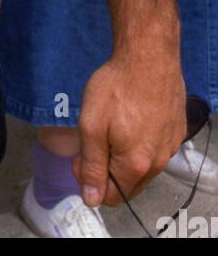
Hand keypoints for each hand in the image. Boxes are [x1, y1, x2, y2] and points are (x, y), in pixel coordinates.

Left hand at [73, 51, 186, 206]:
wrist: (149, 56)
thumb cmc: (116, 88)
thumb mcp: (92, 125)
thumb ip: (92, 166)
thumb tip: (91, 200)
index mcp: (135, 165)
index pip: (111, 197)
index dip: (89, 181)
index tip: (79, 156)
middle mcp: (158, 162)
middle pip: (128, 185)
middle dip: (106, 170)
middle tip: (93, 140)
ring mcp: (170, 147)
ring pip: (142, 168)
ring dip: (123, 157)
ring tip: (112, 126)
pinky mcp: (176, 131)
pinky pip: (155, 150)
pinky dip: (141, 143)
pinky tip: (132, 118)